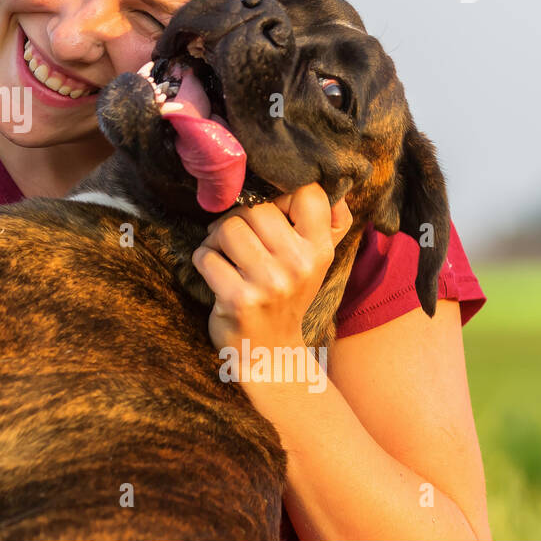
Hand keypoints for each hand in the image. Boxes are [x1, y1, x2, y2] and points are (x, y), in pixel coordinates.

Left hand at [193, 183, 351, 353]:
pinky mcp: (239, 299)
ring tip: (224, 254)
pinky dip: (204, 259)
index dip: (280, 195)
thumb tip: (337, 186)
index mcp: (320, 250)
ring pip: (227, 228)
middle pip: (255, 208)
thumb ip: (327, 222)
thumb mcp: (315, 261)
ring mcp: (269, 283)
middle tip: (236, 238)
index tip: (271, 214)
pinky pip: (206, 256)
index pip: (306, 193)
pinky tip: (216, 273)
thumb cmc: (287, 295)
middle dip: (237, 219)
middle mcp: (299, 264)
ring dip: (216, 238)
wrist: (271, 353)